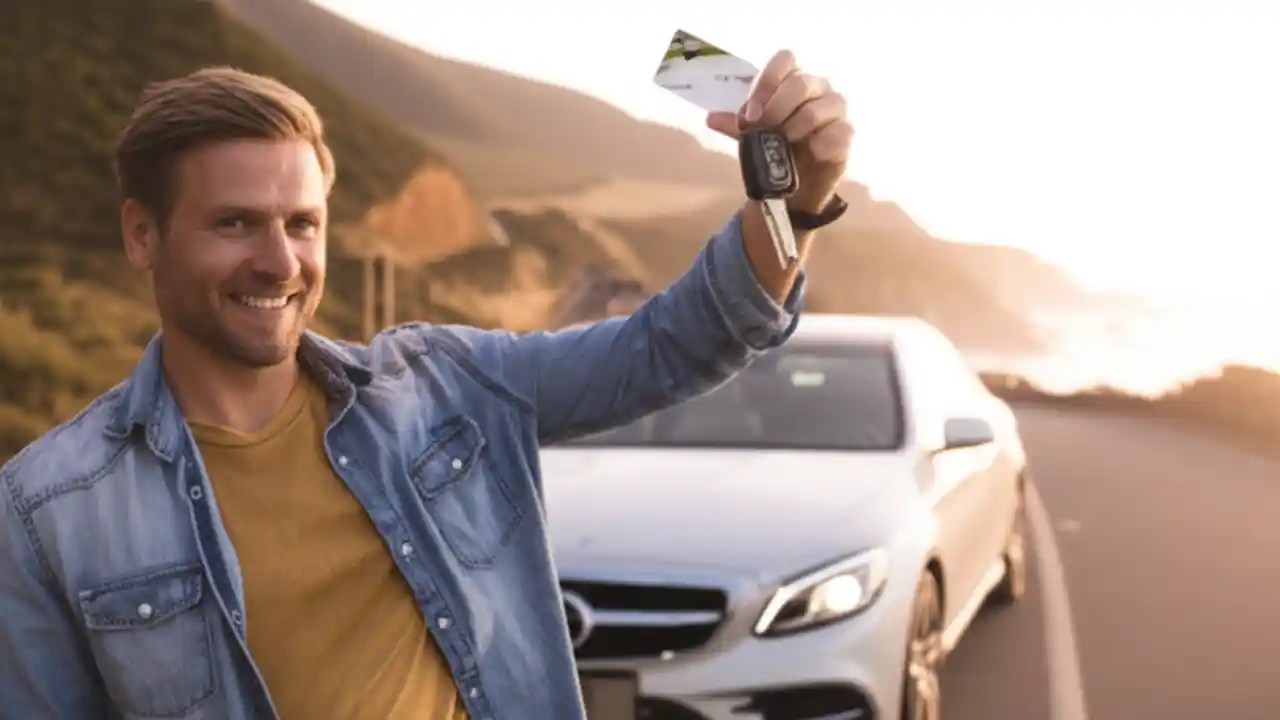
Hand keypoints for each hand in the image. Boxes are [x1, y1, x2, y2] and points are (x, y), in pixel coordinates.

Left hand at [706, 50, 851, 212]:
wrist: (796, 186)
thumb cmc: (776, 151)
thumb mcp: (751, 138)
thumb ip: (735, 126)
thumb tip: (711, 118)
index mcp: (793, 80)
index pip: (785, 60)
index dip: (765, 83)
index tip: (749, 114)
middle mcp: (818, 88)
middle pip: (800, 82)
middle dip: (776, 107)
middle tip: (762, 129)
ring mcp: (835, 110)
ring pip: (817, 108)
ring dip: (794, 127)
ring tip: (783, 145)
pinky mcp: (845, 135)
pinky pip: (838, 132)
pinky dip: (819, 143)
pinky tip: (809, 152)